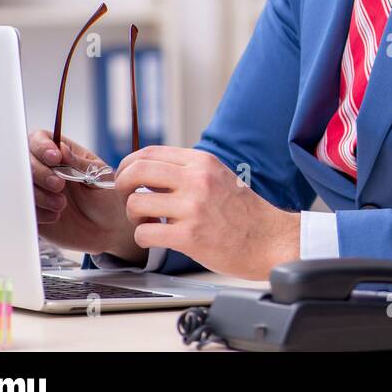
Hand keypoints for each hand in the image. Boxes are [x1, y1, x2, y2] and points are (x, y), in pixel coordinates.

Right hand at [29, 130, 142, 262]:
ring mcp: (36, 190)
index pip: (40, 139)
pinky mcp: (31, 211)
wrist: (107, 230)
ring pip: (20, 184)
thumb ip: (80, 163)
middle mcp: (45, 169)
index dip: (42, 146)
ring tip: (61, 205)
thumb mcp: (100, 177)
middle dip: (40, 172)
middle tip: (59, 185)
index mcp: (62, 154)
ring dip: (39, 194)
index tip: (55, 159)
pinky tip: (56, 217)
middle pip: (24, 160)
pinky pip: (21, 208)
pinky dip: (37, 212)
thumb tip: (61, 148)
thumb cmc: (107, 198)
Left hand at [114, 145, 300, 279]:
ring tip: (148, 222)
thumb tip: (148, 173)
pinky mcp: (189, 236)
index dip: (128, 165)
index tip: (127, 178)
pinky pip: (145, 234)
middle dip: (121, 185)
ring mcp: (193, 208)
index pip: (149, 152)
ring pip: (136, 203)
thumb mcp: (218, 177)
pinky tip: (158, 238)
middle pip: (136, 171)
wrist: (270, 239)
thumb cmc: (244, 213)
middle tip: (128, 199)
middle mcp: (197, 180)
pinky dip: (143, 238)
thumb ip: (187, 171)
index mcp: (202, 162)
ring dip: (134, 216)